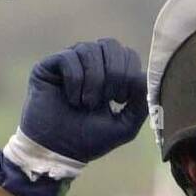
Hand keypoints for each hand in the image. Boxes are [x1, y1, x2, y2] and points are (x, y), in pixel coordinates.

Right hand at [20, 38, 147, 162]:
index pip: (127, 54)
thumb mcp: (124, 126)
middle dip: (114, 74)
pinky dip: (74, 80)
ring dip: (94, 80)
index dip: (129, 73)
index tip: (120, 99)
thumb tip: (146, 76)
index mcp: (109, 74)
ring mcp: (70, 62)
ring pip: (89, 49)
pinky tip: (71, 99)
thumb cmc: (90, 139)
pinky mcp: (49, 65)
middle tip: (106, 100)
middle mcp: (90, 63)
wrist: (58, 150)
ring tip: (87, 103)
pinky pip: (68, 58)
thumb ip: (140, 103)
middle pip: (110, 45)